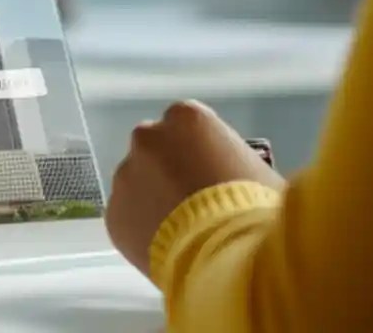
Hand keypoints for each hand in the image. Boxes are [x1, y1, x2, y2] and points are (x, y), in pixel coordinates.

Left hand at [105, 100, 283, 277]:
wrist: (225, 253)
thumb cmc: (254, 208)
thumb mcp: (259, 172)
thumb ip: (233, 163)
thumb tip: (234, 178)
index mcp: (187, 118)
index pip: (187, 125)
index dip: (201, 152)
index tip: (211, 174)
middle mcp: (148, 138)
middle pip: (155, 149)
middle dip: (168, 169)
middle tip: (192, 200)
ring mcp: (125, 175)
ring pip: (137, 184)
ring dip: (152, 199)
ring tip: (181, 230)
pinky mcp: (113, 213)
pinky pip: (128, 217)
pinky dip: (141, 228)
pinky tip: (167, 246)